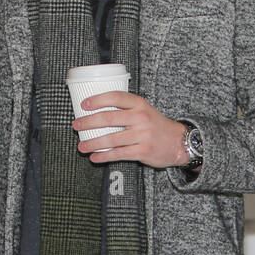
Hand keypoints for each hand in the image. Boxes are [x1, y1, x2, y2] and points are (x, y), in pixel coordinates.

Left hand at [73, 92, 190, 168]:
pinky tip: (95, 157)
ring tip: (81, 146)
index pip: (115, 97)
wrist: (178, 142)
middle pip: (108, 118)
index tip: (84, 105)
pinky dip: (104, 156)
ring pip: (110, 139)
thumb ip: (126, 110)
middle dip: (88, 122)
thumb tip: (98, 113)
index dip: (97, 100)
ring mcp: (141, 135)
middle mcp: (140, 117)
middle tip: (76, 126)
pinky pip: (118, 154)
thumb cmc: (156, 126)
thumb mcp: (144, 111)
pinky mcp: (142, 151)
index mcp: (139, 104)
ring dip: (92, 143)